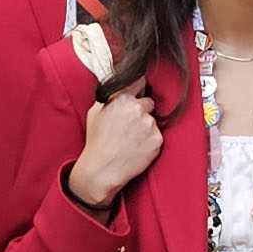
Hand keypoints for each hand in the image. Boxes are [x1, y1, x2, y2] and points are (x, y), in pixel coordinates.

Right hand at [68, 89, 163, 208]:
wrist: (103, 169)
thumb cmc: (97, 142)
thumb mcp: (95, 112)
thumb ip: (111, 97)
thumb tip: (120, 87)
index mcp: (122, 98)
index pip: (139, 82)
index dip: (138, 90)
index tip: (139, 93)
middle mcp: (138, 109)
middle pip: (149, 103)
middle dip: (142, 112)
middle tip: (129, 126)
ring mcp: (149, 124)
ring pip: (152, 120)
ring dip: (145, 127)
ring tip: (130, 140)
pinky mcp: (157, 139)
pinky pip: (157, 135)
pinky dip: (149, 141)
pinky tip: (136, 148)